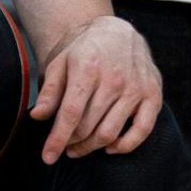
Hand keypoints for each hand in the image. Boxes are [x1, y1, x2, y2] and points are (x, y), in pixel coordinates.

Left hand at [29, 14, 162, 162]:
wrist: (119, 32)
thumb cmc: (85, 51)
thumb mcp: (61, 63)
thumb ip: (50, 90)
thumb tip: (37, 116)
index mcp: (88, 68)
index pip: (71, 113)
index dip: (58, 139)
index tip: (48, 158)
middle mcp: (114, 79)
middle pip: (88, 126)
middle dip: (71, 143)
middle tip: (64, 146)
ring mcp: (136, 88)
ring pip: (110, 132)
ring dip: (91, 147)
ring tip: (79, 148)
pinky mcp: (153, 94)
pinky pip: (142, 130)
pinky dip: (125, 145)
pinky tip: (110, 148)